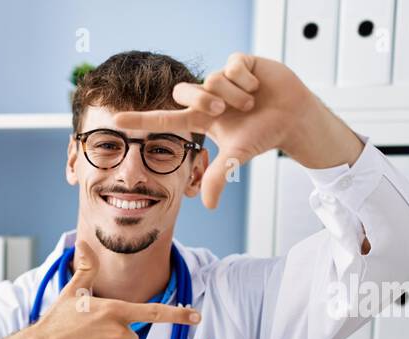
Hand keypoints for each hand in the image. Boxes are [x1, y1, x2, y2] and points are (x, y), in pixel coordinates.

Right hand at [0, 239, 198, 338]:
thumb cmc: (55, 322)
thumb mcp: (71, 293)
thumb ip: (86, 269)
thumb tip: (83, 244)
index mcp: (113, 310)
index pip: (153, 312)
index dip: (178, 315)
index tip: (196, 316)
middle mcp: (117, 332)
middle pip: (132, 337)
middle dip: (116, 338)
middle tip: (90, 337)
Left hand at [114, 54, 363, 208]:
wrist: (293, 117)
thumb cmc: (264, 134)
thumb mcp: (238, 156)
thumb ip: (219, 176)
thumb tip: (207, 205)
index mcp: (201, 118)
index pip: (164, 118)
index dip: (140, 120)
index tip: (114, 121)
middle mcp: (207, 97)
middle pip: (185, 91)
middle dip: (204, 100)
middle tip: (224, 109)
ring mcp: (222, 78)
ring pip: (213, 79)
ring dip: (234, 94)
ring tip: (250, 102)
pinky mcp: (240, 62)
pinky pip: (233, 65)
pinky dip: (247, 79)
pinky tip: (257, 86)